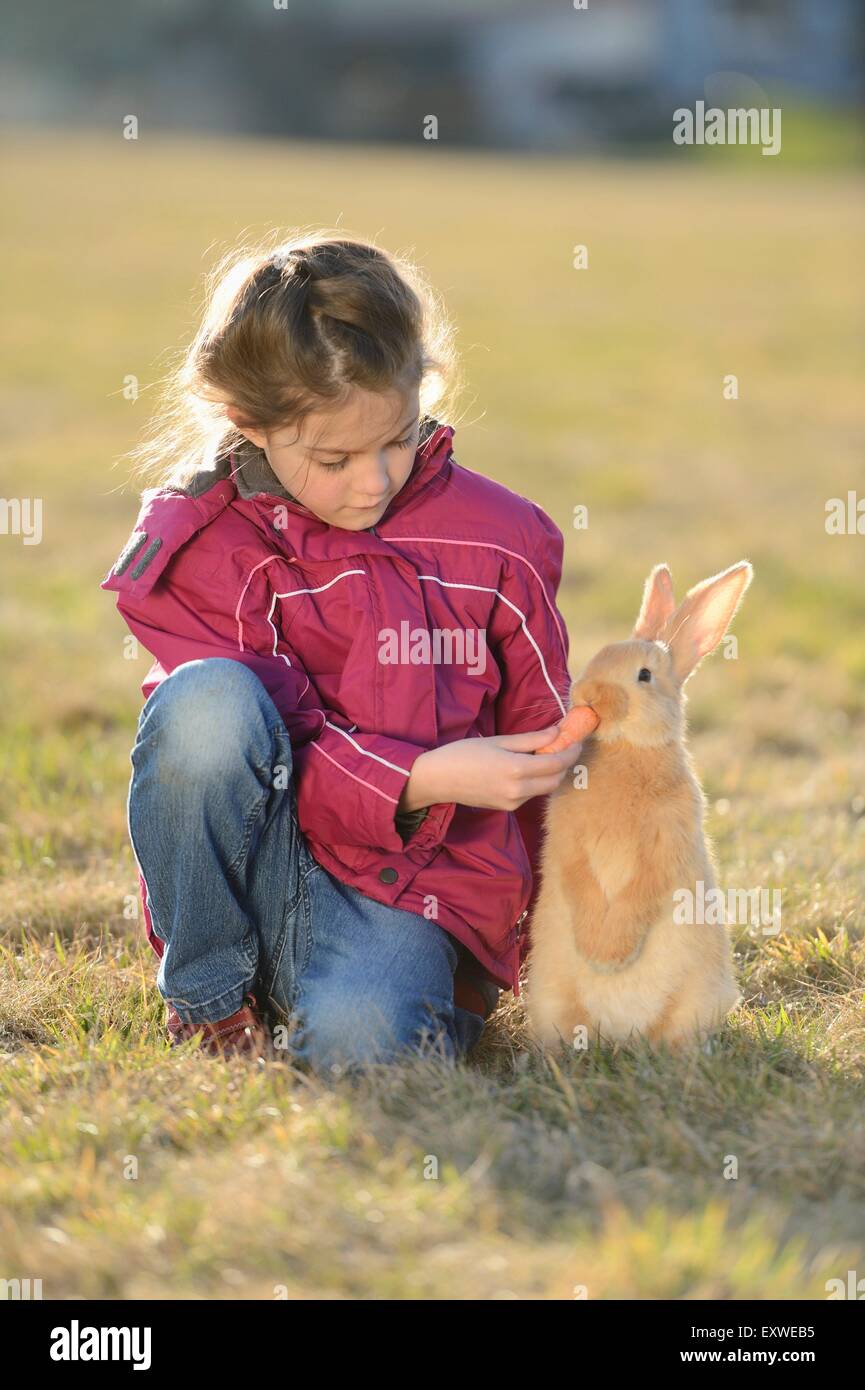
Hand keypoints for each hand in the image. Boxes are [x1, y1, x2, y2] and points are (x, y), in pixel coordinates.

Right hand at [398, 725, 583, 813]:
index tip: (576, 739)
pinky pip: (531, 794)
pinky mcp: (507, 808)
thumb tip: (557, 733)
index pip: (557, 762)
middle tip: (566, 746)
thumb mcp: (498, 741)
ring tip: (547, 754)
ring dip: (551, 773)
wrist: (437, 780)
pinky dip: (537, 781)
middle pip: (556, 779)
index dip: (571, 751)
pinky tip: (529, 768)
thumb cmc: (463, 754)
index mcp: (517, 769)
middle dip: (565, 763)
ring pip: (545, 788)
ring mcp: (513, 802)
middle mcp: (518, 790)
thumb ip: (531, 739)